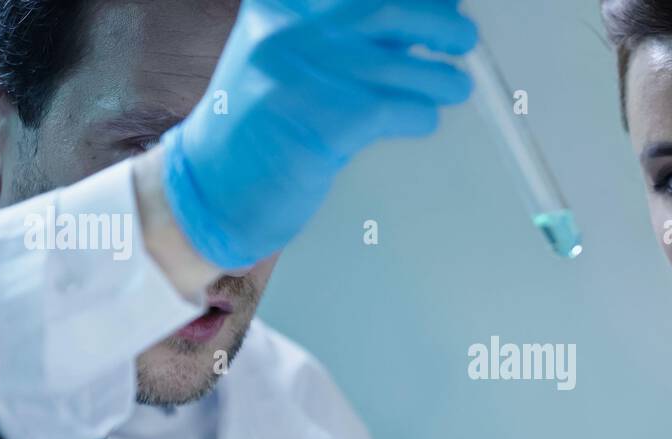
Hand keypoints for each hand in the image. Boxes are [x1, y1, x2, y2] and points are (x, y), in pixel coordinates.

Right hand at [161, 0, 476, 267]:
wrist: (211, 187)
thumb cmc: (258, 123)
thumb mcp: (285, 53)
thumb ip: (340, 33)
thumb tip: (421, 18)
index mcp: (280, 2)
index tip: (445, 3)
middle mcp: (287, 26)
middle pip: (386, 7)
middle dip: (436, 21)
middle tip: (460, 38)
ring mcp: (302, 72)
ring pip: (396, 64)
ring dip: (438, 77)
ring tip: (454, 86)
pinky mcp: (319, 121)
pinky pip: (392, 108)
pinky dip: (419, 114)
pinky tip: (424, 119)